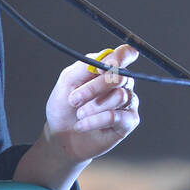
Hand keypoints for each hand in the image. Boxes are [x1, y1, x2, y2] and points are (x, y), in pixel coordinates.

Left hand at [42, 44, 140, 165]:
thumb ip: (85, 66)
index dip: (121, 57)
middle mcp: (122, 83)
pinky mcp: (129, 121)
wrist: (60, 135)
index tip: (105, 67)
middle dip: (93, 88)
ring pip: (118, 96)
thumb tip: (106, 58)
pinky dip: (94, 121)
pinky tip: (82, 125)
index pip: (125, 54)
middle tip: (74, 99)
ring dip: (92, 107)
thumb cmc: (64, 106)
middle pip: (120, 76)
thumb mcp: (67, 81)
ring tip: (79, 114)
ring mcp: (128, 101)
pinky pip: (115, 116)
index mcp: (108, 68)